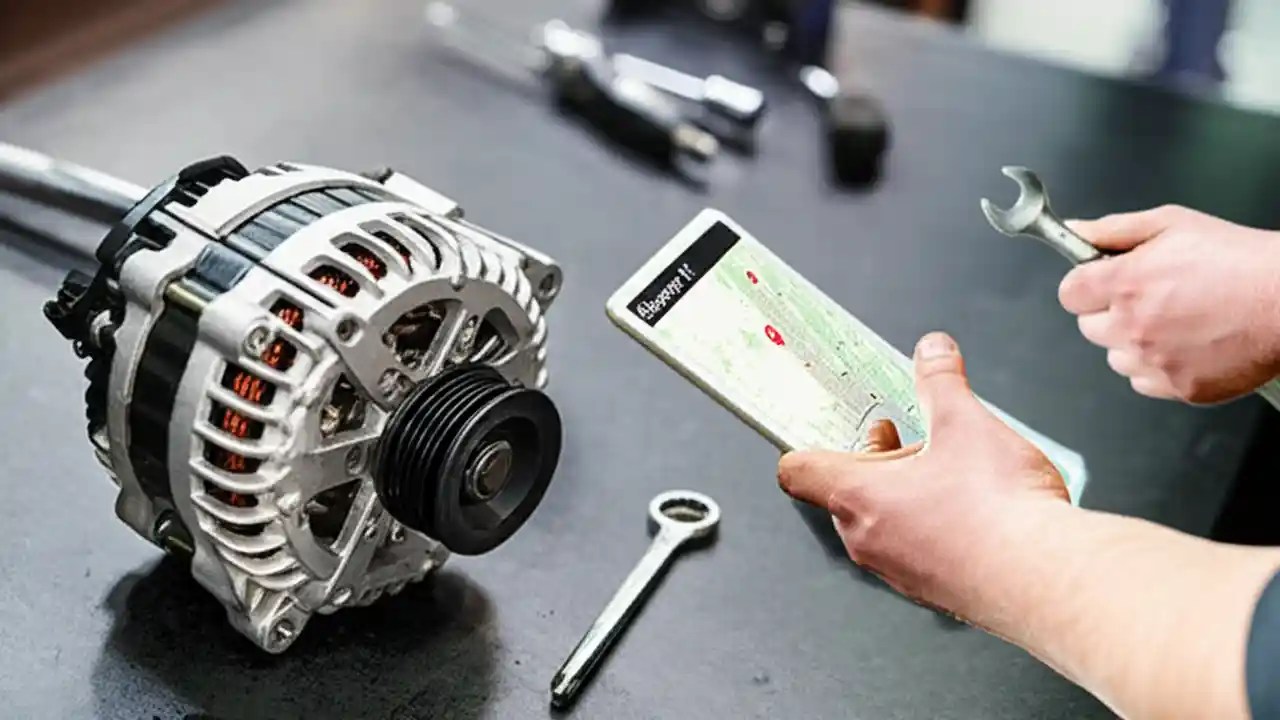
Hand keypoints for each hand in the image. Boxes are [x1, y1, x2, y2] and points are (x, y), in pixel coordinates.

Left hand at [777, 333, 1068, 625]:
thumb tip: (932, 350)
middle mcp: (868, 540)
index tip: (828, 425)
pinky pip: (918, 549)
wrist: (1048, 581)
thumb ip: (941, 381)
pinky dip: (935, 523)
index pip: (798, 471)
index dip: (807, 443)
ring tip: (952, 467)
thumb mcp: (965, 423)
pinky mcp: (936, 592)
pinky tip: (978, 507)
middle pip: (845, 491)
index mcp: (857, 497)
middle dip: (876, 460)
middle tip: (908, 436)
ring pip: (883, 522)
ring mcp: (901, 572)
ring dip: (908, 490)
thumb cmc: (997, 509)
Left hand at [1059, 205, 1279, 402]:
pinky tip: (1187, 344)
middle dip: (1110, 312)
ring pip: (1116, 358)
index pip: (1070, 294)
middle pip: (1090, 328)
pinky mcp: (1179, 388)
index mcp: (1125, 284)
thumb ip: (1114, 230)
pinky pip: (1144, 382)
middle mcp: (1134, 326)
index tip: (1103, 282)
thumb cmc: (1238, 259)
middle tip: (1149, 298)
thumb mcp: (1173, 224)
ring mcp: (1155, 362)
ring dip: (1133, 343)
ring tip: (1174, 321)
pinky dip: (1158, 368)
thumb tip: (1074, 232)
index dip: (1086, 285)